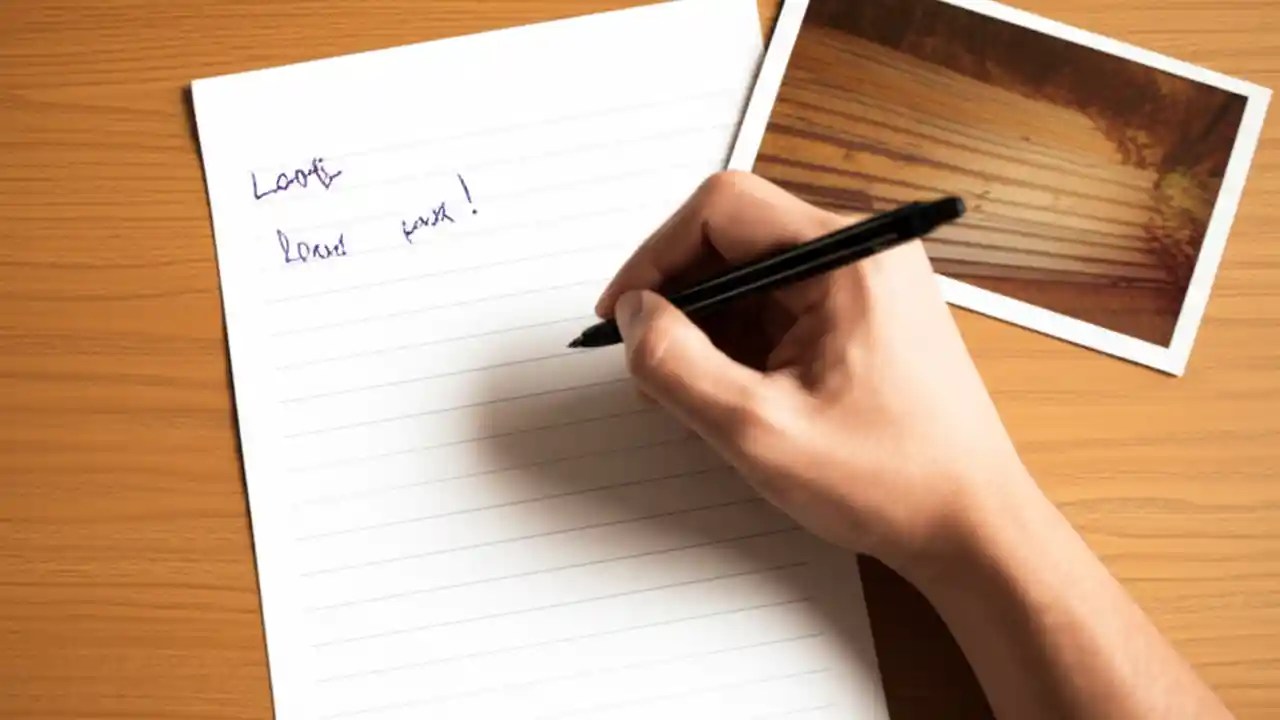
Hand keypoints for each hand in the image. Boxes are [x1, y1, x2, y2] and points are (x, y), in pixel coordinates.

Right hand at [595, 171, 1031, 577]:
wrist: (970, 526)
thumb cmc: (892, 481)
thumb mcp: (758, 429)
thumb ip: (676, 364)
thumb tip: (633, 315)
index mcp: (848, 257)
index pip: (723, 209)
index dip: (655, 256)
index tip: (622, 311)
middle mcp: (863, 253)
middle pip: (735, 237)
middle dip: (679, 297)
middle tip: (647, 361)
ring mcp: (866, 284)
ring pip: (752, 276)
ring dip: (706, 326)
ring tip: (688, 392)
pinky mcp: (862, 316)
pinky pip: (780, 306)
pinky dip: (739, 343)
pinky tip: (728, 394)